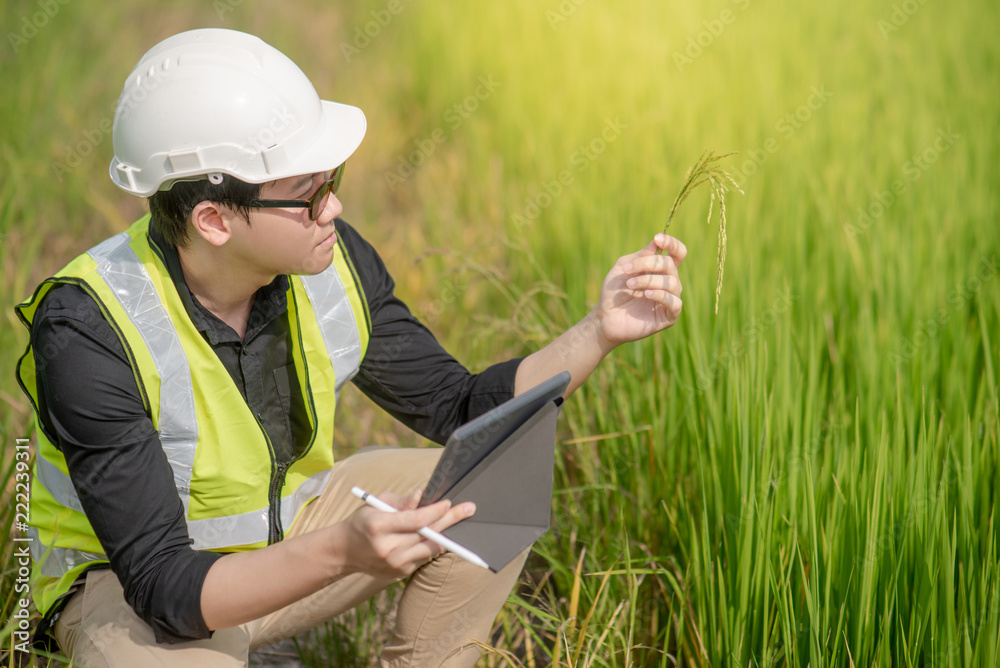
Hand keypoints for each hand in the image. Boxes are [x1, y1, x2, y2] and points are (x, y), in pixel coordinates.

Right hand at [342, 489, 474, 579]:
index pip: (415, 520)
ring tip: (459, 519)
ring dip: (446, 534)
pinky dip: (431, 545)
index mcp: (379, 526)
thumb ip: (401, 501)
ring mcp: (395, 564)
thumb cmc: (363, 521)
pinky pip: (424, 556)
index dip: (435, 511)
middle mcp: (388, 548)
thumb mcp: (377, 504)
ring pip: (430, 548)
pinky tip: (437, 535)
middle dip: (450, 520)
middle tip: (468, 509)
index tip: (448, 502)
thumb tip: (422, 496)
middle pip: (428, 534)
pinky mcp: (400, 573)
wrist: (344, 552)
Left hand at [591, 233, 685, 347]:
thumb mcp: (624, 267)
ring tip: (630, 285)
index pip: (678, 253)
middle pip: (670, 265)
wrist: (605, 316)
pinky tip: (646, 294)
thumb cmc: (614, 291)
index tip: (657, 238)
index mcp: (661, 270)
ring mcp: (670, 299)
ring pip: (672, 283)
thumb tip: (657, 241)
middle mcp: (669, 283)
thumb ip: (641, 255)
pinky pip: (674, 302)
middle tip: (627, 270)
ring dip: (648, 280)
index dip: (672, 244)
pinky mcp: (669, 317)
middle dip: (648, 264)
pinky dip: (661, 295)